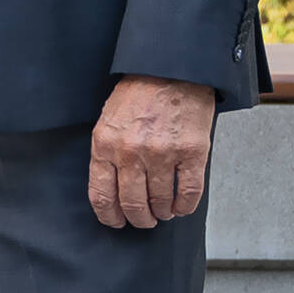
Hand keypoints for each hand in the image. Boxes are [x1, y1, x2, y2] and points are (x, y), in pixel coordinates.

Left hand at [88, 76, 215, 229]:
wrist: (171, 69)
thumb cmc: (139, 93)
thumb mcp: (108, 120)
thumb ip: (107, 152)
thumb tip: (112, 188)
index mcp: (105, 145)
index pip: (102, 195)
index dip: (110, 216)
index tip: (117, 222)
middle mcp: (131, 153)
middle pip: (132, 204)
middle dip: (139, 219)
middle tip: (145, 221)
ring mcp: (162, 154)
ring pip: (160, 201)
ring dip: (162, 213)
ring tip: (164, 212)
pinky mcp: (191, 152)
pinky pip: (188, 193)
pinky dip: (185, 206)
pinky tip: (181, 207)